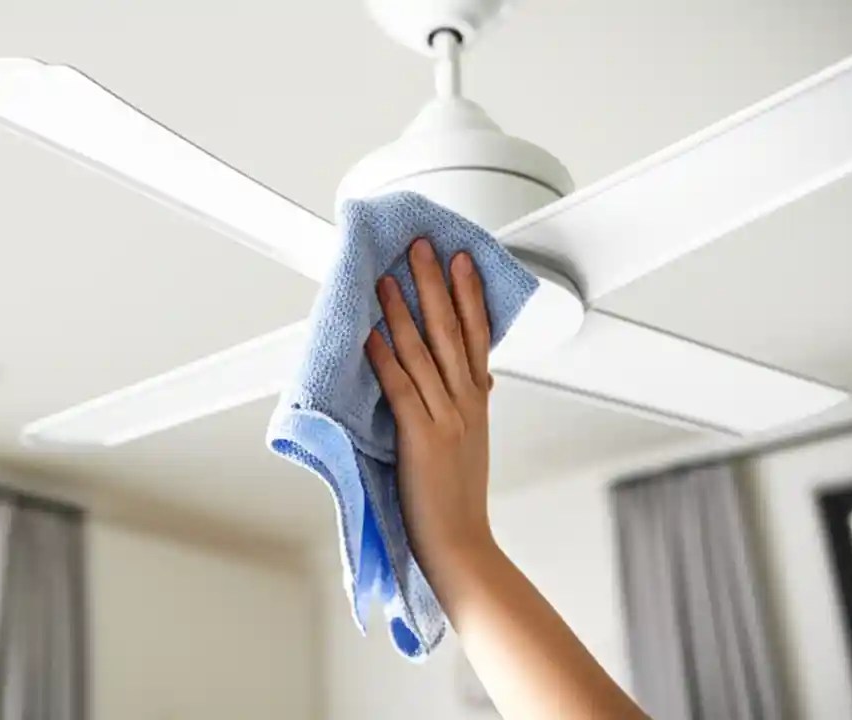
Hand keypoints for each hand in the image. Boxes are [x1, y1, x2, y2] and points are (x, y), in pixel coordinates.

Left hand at [365, 238, 495, 575]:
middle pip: (451, 331)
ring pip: (423, 353)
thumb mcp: (472, 444)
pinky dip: (384, 359)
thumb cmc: (458, 502)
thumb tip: (480, 381)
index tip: (460, 261)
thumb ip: (470, 408)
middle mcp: (464, 404)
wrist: (462, 547)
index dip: (468, 295)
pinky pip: (400, 390)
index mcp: (476, 404)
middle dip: (435, 285)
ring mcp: (445, 420)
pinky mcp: (421, 439)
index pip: (476, 336)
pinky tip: (372, 335)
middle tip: (423, 247)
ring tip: (387, 277)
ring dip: (403, 311)